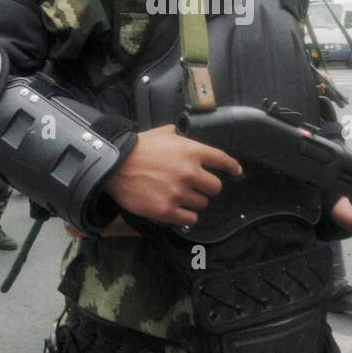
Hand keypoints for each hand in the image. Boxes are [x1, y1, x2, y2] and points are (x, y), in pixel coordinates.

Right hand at [105, 125, 241, 227]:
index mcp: (192, 151)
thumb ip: (180, 136)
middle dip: (207, 187)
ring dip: (194, 202)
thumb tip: (187, 136)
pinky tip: (178, 211)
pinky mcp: (167, 210)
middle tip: (195, 187)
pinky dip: (186, 217)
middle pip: (215, 187)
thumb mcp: (163, 133)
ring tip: (180, 197)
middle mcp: (190, 172)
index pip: (222, 160)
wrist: (115, 166)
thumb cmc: (138, 148)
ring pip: (202, 204)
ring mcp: (179, 192)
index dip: (232, 167)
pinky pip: (189, 219)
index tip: (236, 171)